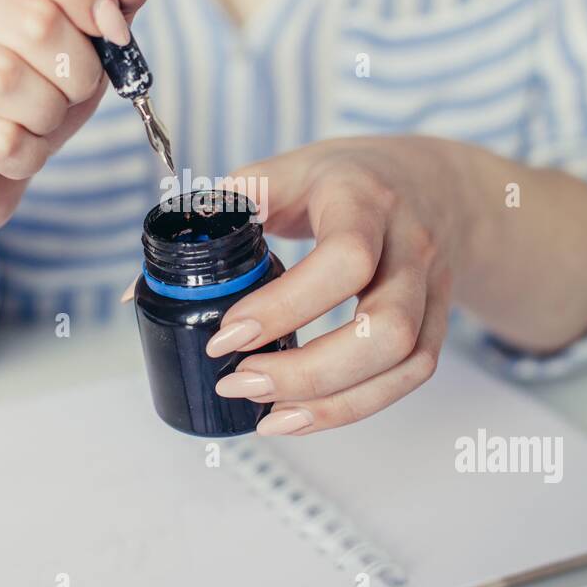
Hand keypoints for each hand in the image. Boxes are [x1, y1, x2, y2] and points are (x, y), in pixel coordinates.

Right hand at [0, 0, 152, 231]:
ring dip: (50, 112)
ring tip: (39, 117)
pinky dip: (28, 153)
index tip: (109, 23)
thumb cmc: (34, 87)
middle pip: (32, 17)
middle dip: (79, 68)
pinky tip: (12, 150)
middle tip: (74, 87)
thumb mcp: (86, 35)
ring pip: (8, 79)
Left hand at [210, 138, 470, 433]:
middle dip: (310, 371)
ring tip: (268, 415)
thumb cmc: (347, 178)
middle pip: (386, 327)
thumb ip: (223, 212)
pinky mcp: (438, 322)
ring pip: (405, 360)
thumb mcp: (285, 171)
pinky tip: (304, 414)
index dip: (284, 306)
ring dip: (335, 401)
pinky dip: (357, 405)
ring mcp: (431, 287)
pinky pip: (411, 375)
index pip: (344, 259)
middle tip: (241, 383)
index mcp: (364, 198)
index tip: (226, 335)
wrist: (435, 184)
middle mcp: (410, 244)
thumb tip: (148, 280)